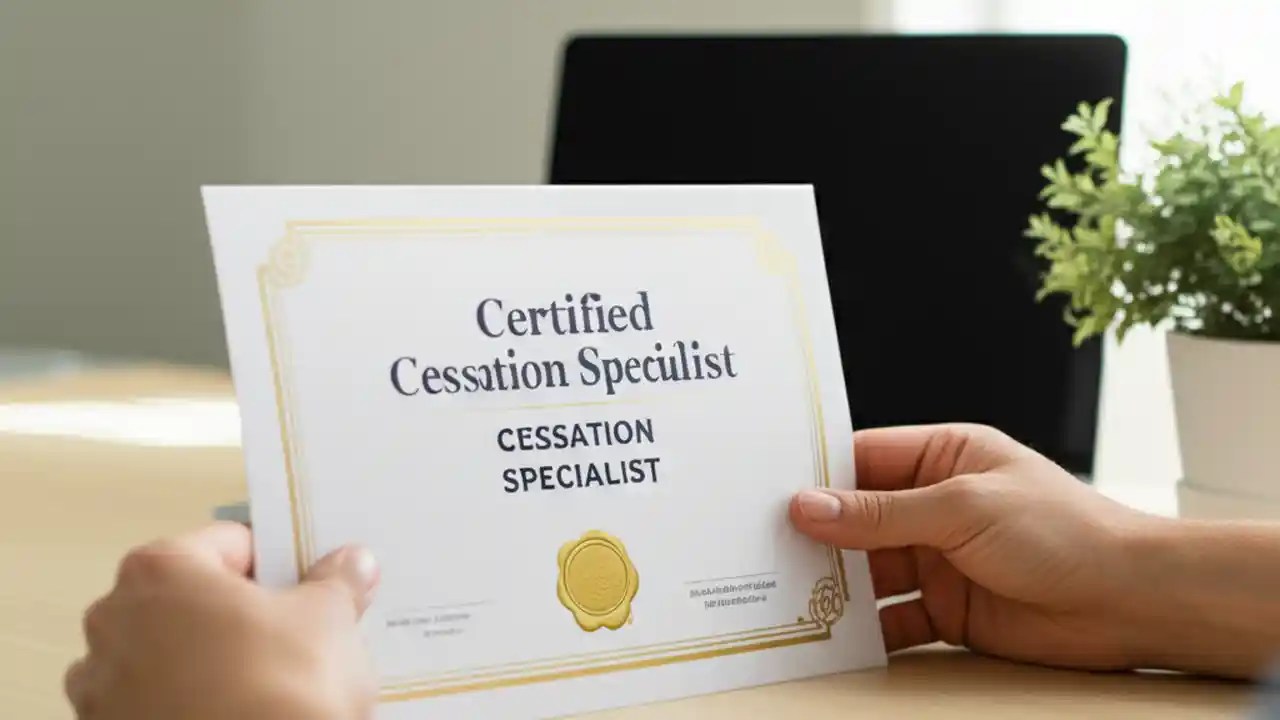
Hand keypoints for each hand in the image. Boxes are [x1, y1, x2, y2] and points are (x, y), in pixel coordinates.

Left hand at [65, 523, 379, 719]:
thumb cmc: (279, 694)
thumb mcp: (330, 621)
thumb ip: (336, 583)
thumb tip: (349, 567)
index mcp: (159, 571)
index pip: (229, 543)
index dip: (275, 564)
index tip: (301, 585)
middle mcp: (113, 622)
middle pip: (191, 598)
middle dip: (238, 614)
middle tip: (290, 636)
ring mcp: (101, 689)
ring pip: (169, 655)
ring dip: (208, 663)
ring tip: (263, 685)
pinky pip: (156, 704)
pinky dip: (190, 705)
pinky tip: (235, 712)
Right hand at [789, 423, 1160, 672]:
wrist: (1132, 601)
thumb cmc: (1065, 530)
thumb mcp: (963, 508)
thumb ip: (881, 514)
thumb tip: (809, 506)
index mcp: (943, 457)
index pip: (863, 458)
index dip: (816, 474)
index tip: (766, 490)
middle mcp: (936, 506)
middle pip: (857, 519)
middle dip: (816, 535)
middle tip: (761, 547)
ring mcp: (940, 560)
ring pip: (867, 571)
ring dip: (833, 584)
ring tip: (783, 595)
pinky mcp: (947, 611)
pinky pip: (891, 619)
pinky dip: (864, 630)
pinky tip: (834, 637)